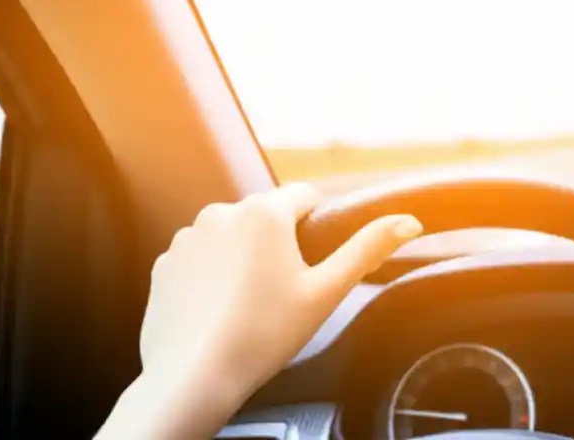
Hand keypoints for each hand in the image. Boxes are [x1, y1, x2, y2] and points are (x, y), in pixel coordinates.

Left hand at [97, 183, 421, 438]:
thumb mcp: (327, 293)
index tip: (314, 263)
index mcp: (265, 212)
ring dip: (243, 258)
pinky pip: (200, 259)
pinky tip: (219, 311)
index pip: (305, 195)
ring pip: (232, 236)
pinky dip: (211, 276)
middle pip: (267, 217)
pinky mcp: (164, 264)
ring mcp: (187, 237)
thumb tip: (409, 221)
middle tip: (285, 293)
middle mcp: (221, 212)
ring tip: (249, 305)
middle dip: (279, 244)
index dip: (318, 226)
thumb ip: (368, 249)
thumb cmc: (264, 335)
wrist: (193, 377)